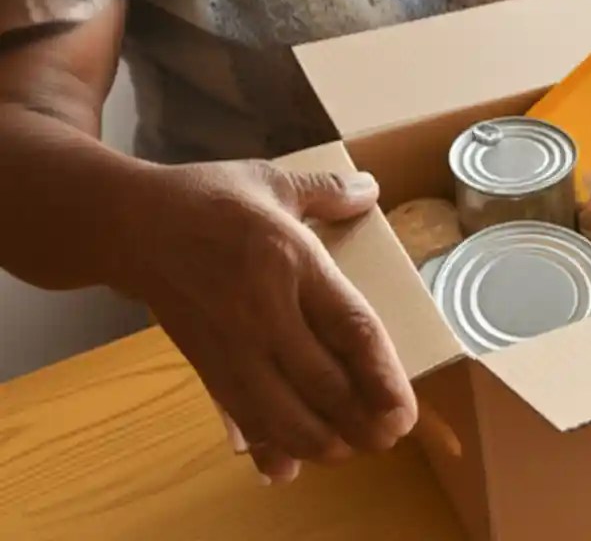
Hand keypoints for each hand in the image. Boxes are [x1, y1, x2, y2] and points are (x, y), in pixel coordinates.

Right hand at [114, 160, 415, 483]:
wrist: (129, 225)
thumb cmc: (207, 198)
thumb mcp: (272, 181)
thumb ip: (328, 193)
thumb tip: (373, 190)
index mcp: (292, 262)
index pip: (350, 328)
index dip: (382, 374)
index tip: (403, 406)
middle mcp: (265, 311)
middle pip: (323, 383)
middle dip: (361, 421)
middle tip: (389, 437)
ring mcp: (232, 342)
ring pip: (282, 413)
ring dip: (321, 442)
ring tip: (350, 450)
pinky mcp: (206, 363)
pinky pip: (241, 415)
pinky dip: (267, 445)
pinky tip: (288, 466)